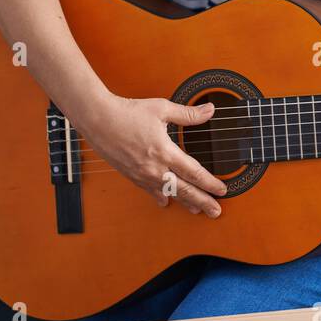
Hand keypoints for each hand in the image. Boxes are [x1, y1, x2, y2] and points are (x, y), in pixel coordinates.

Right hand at [75, 95, 227, 215]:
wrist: (97, 119)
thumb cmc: (128, 112)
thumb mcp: (162, 109)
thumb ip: (188, 114)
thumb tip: (210, 110)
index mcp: (164, 151)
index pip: (194, 172)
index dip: (210, 183)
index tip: (223, 190)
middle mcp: (154, 167)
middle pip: (184, 190)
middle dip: (202, 202)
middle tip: (216, 211)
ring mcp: (141, 174)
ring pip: (168, 193)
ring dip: (184, 203)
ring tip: (196, 210)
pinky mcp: (131, 175)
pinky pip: (149, 190)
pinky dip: (160, 197)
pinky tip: (165, 202)